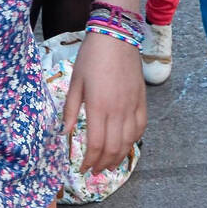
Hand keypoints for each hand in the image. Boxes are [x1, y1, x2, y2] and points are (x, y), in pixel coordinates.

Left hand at [62, 32, 145, 172]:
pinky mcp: (141, 100)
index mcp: (99, 107)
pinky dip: (133, 141)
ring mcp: (132, 106)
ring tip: (109, 164)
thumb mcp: (75, 83)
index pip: (96, 144)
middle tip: (94, 171)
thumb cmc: (91, 58)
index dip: (89, 161)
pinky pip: (141, 127)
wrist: (116, 36)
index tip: (82, 168)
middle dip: (103, 164)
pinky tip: (126, 145)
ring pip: (129, 141)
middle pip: (113, 148)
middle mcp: (118, 110)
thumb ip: (71, 110)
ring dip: (119, 157)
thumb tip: (65, 132)